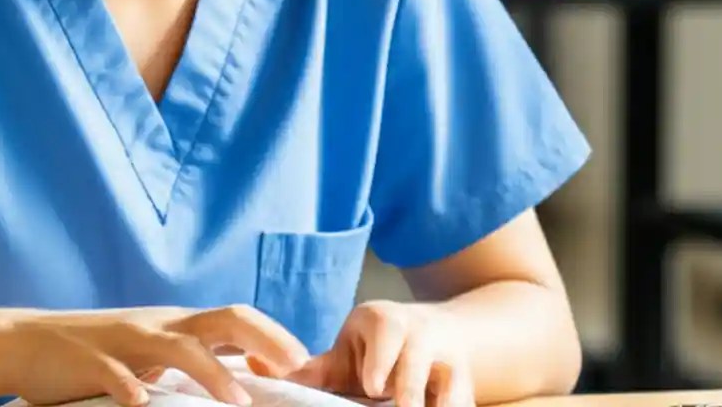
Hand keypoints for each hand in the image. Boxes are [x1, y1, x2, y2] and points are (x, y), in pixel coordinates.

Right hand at [1, 305, 310, 406]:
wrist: (28, 343)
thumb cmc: (97, 355)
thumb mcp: (150, 353)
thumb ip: (190, 360)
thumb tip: (241, 376)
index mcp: (176, 325)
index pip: (238, 320)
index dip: (273, 335)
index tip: (302, 362)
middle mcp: (159, 325)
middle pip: (224, 318)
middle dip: (265, 338)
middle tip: (295, 366)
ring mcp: (127, 340)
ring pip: (180, 346)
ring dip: (213, 371)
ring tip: (239, 400)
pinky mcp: (92, 360)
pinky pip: (115, 372)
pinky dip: (130, 385)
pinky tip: (141, 401)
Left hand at [278, 301, 473, 406]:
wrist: (439, 334)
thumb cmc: (379, 349)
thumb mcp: (348, 353)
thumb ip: (310, 368)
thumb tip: (254, 365)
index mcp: (384, 321)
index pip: (387, 333)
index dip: (381, 361)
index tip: (373, 386)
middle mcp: (420, 334)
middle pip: (418, 361)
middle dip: (409, 388)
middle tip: (399, 406)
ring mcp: (448, 359)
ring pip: (452, 383)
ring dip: (439, 401)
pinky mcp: (467, 383)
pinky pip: (466, 400)